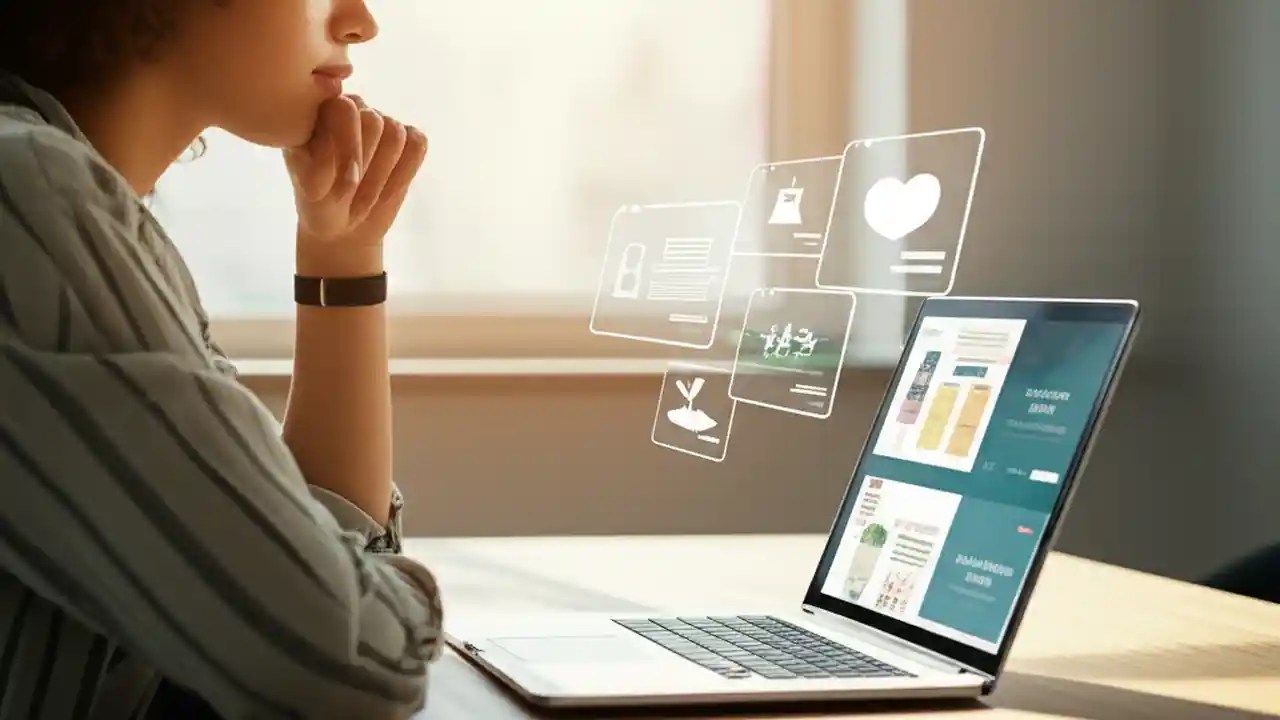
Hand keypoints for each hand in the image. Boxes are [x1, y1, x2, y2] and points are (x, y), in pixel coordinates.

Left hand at [285, 95, 427, 274]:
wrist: (343, 226)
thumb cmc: (319, 203)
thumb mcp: (311, 189)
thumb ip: (321, 166)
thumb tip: (350, 161)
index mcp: (322, 111)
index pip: (344, 109)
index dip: (348, 148)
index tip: (340, 188)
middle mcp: (354, 108)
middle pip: (373, 122)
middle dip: (365, 167)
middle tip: (349, 197)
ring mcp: (384, 122)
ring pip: (396, 135)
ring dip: (381, 176)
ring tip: (364, 198)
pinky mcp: (409, 139)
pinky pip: (417, 144)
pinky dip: (404, 173)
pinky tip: (387, 192)